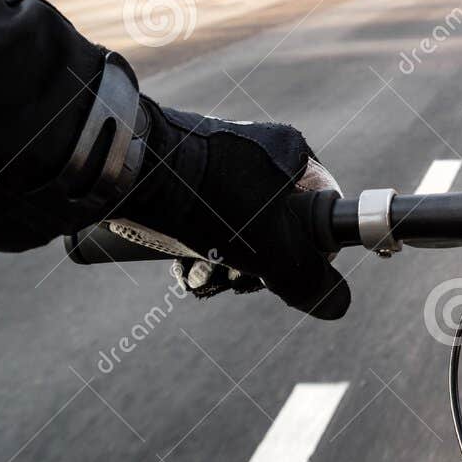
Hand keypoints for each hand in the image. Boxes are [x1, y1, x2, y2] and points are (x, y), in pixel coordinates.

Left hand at [105, 100, 350, 319]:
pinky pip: (203, 225)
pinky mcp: (182, 181)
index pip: (324, 211)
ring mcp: (217, 166)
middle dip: (255, 268)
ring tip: (200, 273)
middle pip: (276, 231)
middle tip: (238, 277)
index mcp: (291, 156)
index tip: (288, 272)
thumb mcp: (270, 249)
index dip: (312, 251)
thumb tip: (338, 306)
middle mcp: (258, 155)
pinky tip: (180, 264)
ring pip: (237, 234)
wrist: (124, 170)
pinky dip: (196, 252)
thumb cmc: (208, 202)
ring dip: (222, 267)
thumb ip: (308, 280)